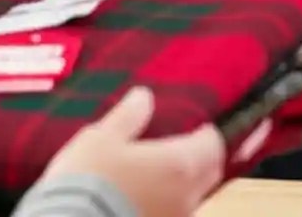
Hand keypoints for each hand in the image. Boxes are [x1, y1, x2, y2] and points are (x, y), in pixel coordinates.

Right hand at [42, 87, 224, 216]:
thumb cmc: (87, 180)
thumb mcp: (102, 138)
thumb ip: (128, 116)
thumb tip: (143, 97)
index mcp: (178, 163)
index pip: (213, 145)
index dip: (207, 134)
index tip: (198, 127)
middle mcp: (185, 196)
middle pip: (210, 174)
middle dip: (204, 158)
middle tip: (187, 147)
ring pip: (194, 198)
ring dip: (186, 184)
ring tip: (162, 174)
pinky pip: (174, 215)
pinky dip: (169, 204)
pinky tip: (147, 198)